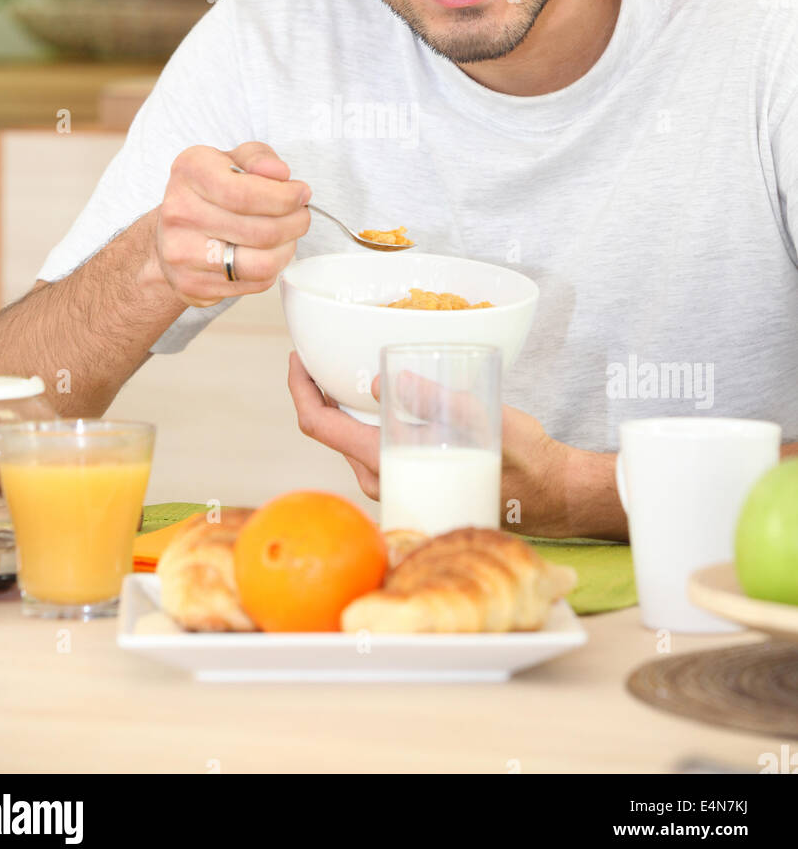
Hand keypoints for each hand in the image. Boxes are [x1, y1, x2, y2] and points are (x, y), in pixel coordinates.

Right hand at [153, 142, 310, 307]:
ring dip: (287, 249)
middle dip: (295, 223)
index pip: (245, 193)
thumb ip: (259, 158)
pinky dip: (272, 268)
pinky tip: (267, 253)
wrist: (170, 233)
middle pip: (260, 231)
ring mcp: (182, 253)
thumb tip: (279, 172)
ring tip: (289, 235)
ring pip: (261, 264)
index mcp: (190, 171)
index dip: (284, 197)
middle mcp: (179, 212)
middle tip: (302, 216)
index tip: (301, 194)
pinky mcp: (192, 285)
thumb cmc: (210, 192)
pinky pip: (254, 283)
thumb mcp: (233, 160)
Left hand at [288, 350, 576, 533]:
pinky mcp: (409, 478)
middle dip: (317, 392)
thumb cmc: (520, 460)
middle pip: (329, 432)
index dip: (300, 390)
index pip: (320, 427)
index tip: (297, 358)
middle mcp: (380, 478)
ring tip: (343, 368)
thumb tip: (380, 384)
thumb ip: (432, 402)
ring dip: (340, 405)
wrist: (551, 494)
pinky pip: (370, 446)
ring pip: (349, 439)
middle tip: (319, 354)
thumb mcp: (480, 421)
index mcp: (386, 464)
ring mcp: (393, 482)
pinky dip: (362, 418)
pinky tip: (377, 396)